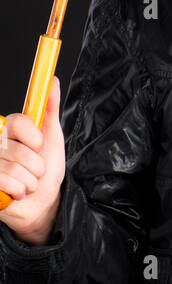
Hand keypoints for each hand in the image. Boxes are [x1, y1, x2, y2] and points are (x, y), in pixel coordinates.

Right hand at [0, 76, 65, 242]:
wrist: (44, 202)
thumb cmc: (47, 170)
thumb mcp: (52, 137)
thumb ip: (50, 108)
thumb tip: (52, 81)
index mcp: (8, 131)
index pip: (16, 122)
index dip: (33, 137)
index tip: (39, 146)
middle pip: (20, 151)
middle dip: (36, 166)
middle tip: (34, 170)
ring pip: (17, 170)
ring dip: (30, 181)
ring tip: (27, 183)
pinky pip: (8, 183)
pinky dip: (20, 191)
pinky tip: (17, 193)